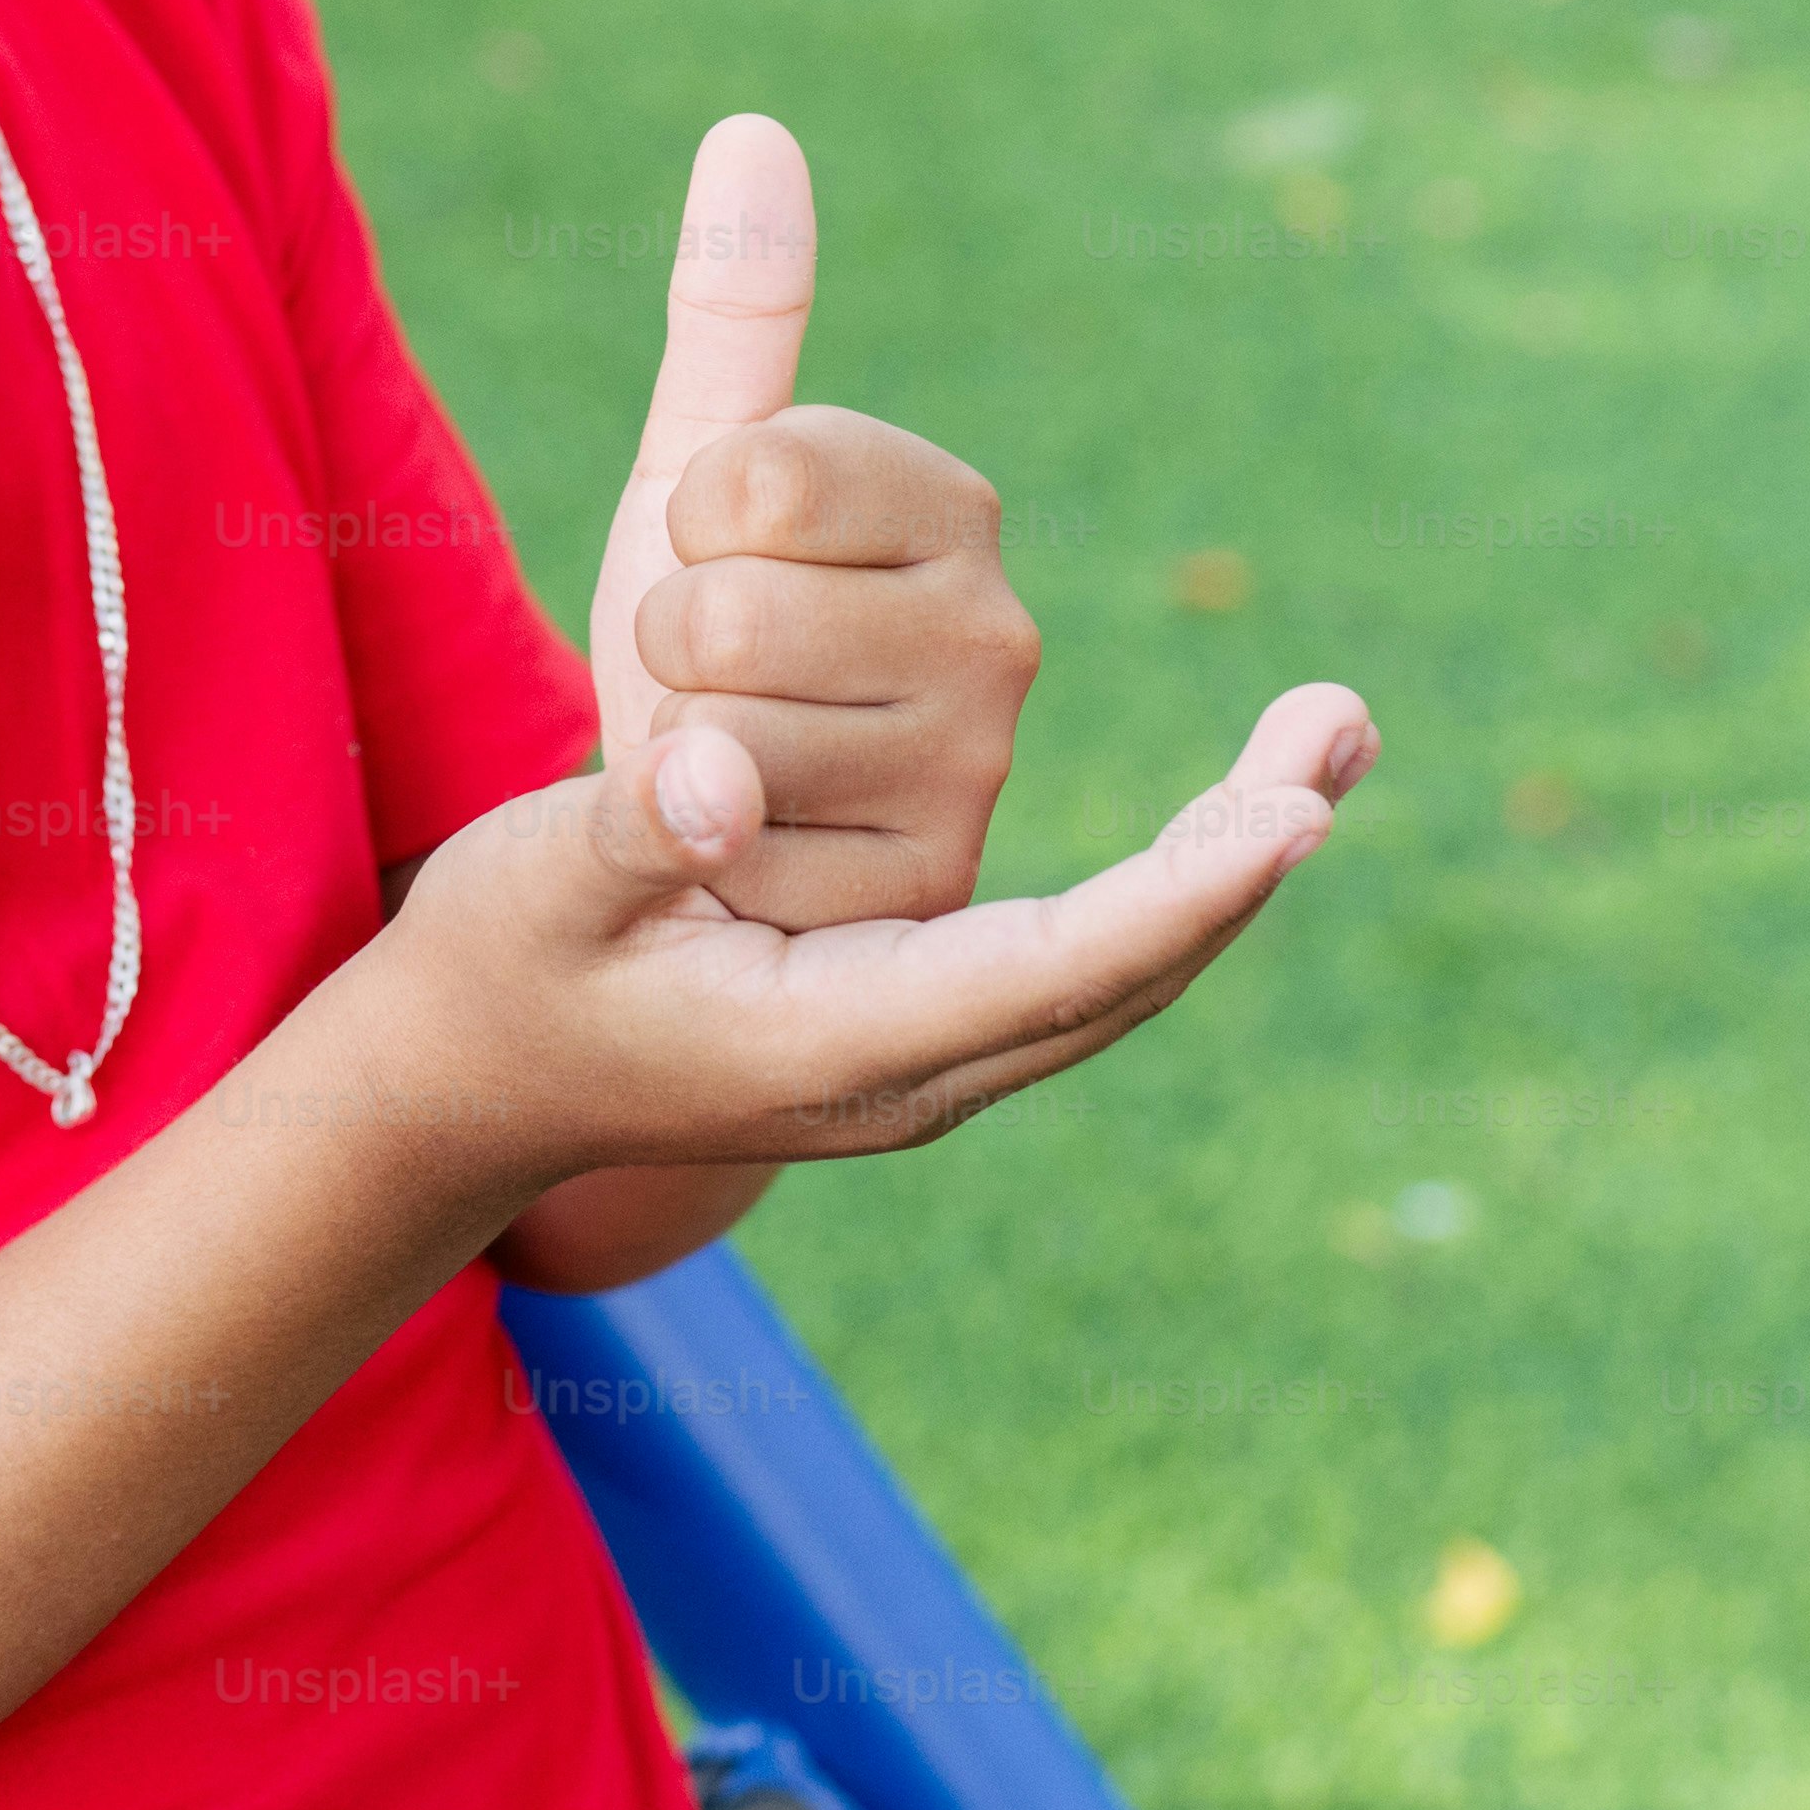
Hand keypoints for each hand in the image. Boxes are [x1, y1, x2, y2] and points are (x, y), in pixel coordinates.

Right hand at [368, 669, 1377, 1184]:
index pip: (1050, 968)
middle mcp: (908, 1074)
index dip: (1177, 893)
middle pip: (1126, 975)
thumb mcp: (533, 885)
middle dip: (1245, 854)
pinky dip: (1168, 881)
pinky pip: (1083, 959)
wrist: (467, 1084)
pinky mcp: (922, 1026)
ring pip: (1120, 970)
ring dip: (1227, 859)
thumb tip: (716, 779)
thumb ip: (629, 832)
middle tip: (1342, 724)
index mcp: (832, 1047)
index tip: (1292, 817)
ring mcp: (925, 1062)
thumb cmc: (496, 970)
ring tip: (1327, 736)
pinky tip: (1225, 812)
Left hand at [583, 115, 1044, 926]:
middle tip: (722, 688)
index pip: (747, 472)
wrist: (696, 836)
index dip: (684, 521)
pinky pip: (726, 845)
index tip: (725, 562)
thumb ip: (734, 311)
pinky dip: (703, 853)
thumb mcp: (693, 482)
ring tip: (740, 770)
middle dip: (675, 646)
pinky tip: (752, 858)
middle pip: (721, 608)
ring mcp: (974, 766)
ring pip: (718, 733)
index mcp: (951, 502)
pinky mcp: (925, 892)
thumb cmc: (701, 645)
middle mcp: (1000, 629)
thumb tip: (749, 127)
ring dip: (684, 752)